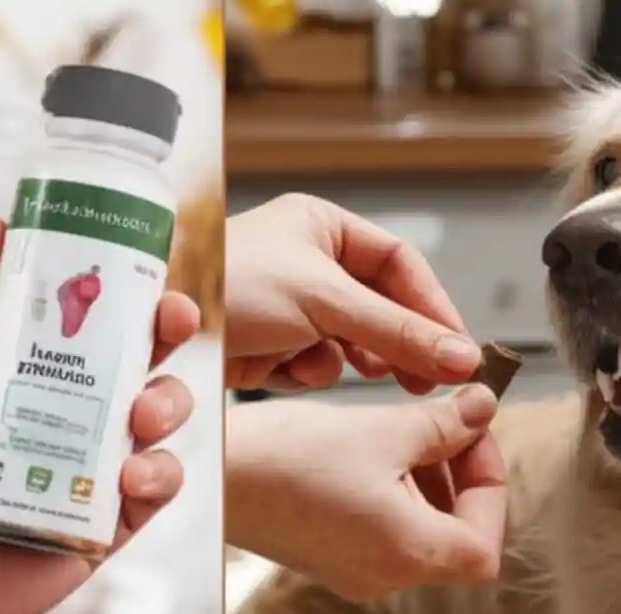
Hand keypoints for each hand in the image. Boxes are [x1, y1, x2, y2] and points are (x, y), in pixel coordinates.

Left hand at [0, 219, 199, 613]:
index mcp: (38, 374)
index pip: (98, 320)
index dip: (130, 290)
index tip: (146, 267)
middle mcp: (78, 414)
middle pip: (148, 358)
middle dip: (172, 334)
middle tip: (173, 322)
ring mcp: (100, 466)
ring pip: (166, 416)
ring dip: (167, 404)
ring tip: (138, 418)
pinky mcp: (116, 520)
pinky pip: (163, 484)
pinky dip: (158, 474)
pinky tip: (129, 478)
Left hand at [225, 194, 483, 393]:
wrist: (156, 325)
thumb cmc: (229, 285)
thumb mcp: (327, 302)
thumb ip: (399, 331)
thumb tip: (464, 356)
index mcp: (324, 227)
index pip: (401, 266)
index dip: (433, 306)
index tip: (459, 350)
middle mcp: (309, 262)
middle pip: (381, 307)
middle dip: (401, 342)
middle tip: (430, 379)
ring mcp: (289, 305)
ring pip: (351, 340)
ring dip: (356, 359)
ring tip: (367, 372)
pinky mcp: (269, 344)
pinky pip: (315, 362)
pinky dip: (312, 371)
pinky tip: (294, 370)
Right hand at [225, 385, 507, 600]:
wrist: (207, 474)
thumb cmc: (286, 458)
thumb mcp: (382, 429)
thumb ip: (446, 424)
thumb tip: (483, 408)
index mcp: (409, 554)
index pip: (487, 543)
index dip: (491, 485)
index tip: (475, 435)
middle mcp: (384, 575)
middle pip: (457, 537)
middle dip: (460, 475)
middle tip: (449, 424)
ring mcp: (353, 570)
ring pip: (420, 529)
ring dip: (427, 478)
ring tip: (407, 428)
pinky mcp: (327, 555)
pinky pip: (384, 528)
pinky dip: (394, 490)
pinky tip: (373, 446)